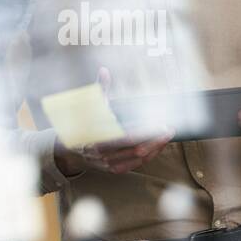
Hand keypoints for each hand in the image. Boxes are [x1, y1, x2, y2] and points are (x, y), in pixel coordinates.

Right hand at [52, 67, 173, 175]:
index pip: (127, 137)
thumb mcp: (91, 107)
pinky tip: (157, 147)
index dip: (146, 132)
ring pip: (139, 158)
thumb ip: (100, 89)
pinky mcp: (114, 169)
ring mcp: (109, 163)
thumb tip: (104, 71)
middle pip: (137, 150)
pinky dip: (149, 156)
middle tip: (168, 129)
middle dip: (155, 140)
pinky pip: (136, 165)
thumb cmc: (85, 125)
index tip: (159, 124)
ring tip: (166, 137)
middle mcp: (104, 154)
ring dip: (155, 148)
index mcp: (98, 138)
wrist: (72, 150)